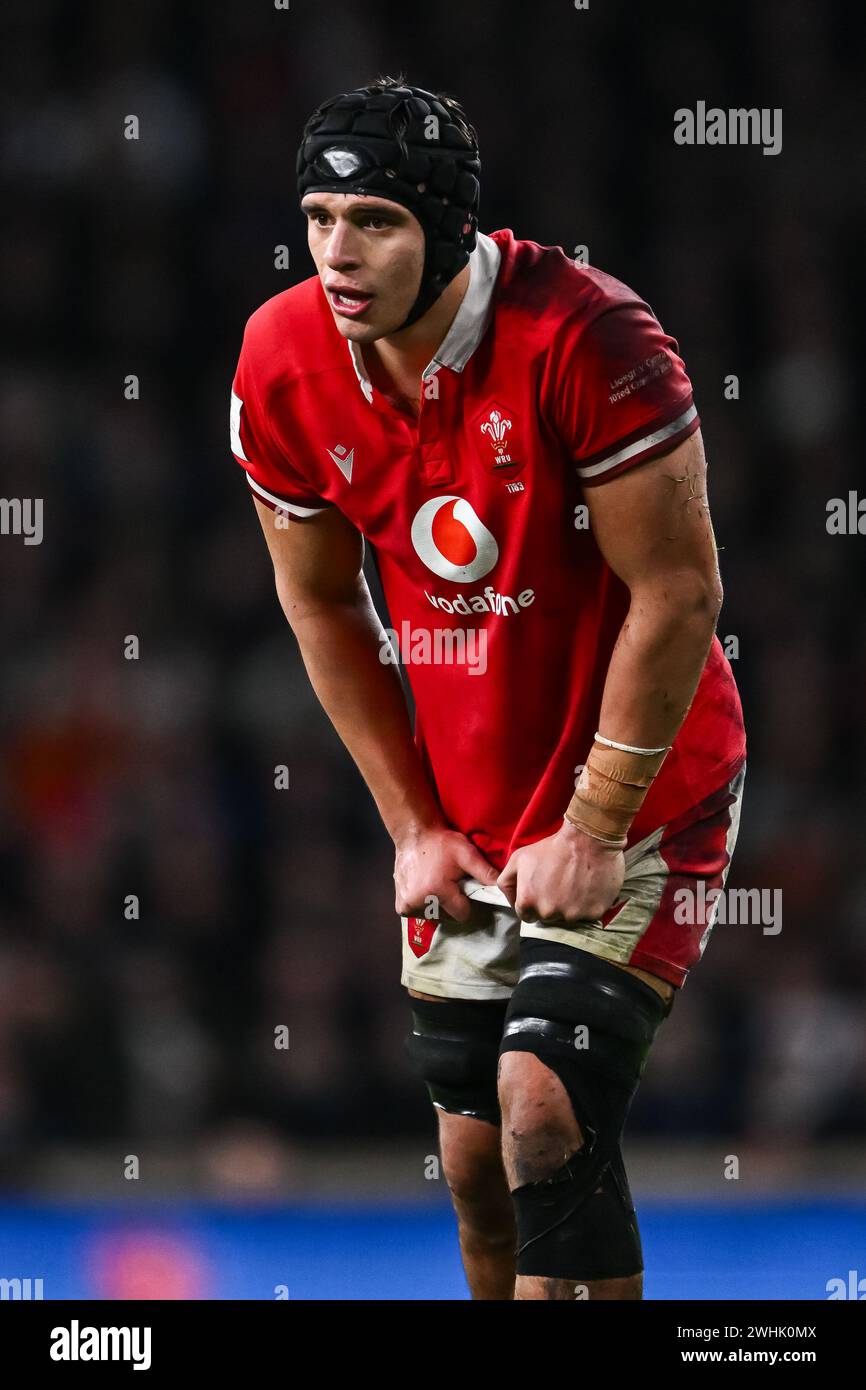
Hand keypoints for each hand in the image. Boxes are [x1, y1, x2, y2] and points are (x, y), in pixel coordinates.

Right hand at [394, 825, 499, 924]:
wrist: (414, 835)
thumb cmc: (442, 843)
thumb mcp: (467, 854)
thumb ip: (485, 872)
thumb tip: (502, 889)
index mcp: (438, 891)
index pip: (462, 914)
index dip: (467, 903)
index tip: (463, 889)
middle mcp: (419, 902)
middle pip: (448, 917)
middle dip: (451, 904)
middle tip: (449, 884)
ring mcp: (408, 905)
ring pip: (434, 917)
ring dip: (437, 906)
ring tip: (436, 885)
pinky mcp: (401, 906)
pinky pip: (420, 914)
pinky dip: (424, 905)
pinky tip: (425, 889)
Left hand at [496, 819, 624, 923]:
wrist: (586, 839)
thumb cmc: (551, 847)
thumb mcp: (518, 859)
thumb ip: (506, 882)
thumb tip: (512, 901)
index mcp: (528, 902)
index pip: (526, 916)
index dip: (533, 903)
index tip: (542, 891)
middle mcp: (549, 913)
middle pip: (547, 918)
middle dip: (550, 905)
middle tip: (558, 884)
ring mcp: (572, 915)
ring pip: (567, 918)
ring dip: (569, 906)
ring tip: (574, 884)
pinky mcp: (593, 913)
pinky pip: (588, 915)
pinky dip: (587, 905)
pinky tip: (587, 887)